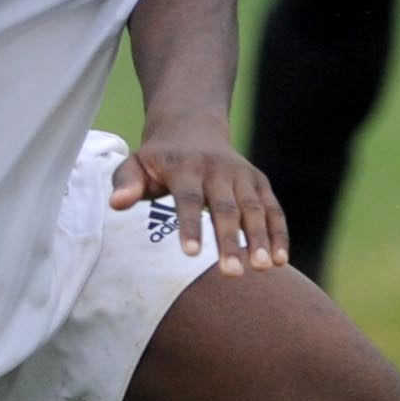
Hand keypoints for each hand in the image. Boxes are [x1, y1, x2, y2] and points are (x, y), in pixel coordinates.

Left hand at [111, 124, 287, 273]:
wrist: (192, 127)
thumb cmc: (158, 159)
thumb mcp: (135, 163)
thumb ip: (126, 182)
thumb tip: (118, 203)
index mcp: (185, 165)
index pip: (188, 198)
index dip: (190, 225)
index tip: (191, 255)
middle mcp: (218, 168)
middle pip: (226, 208)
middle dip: (230, 240)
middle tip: (232, 273)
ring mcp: (242, 175)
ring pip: (255, 209)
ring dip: (260, 238)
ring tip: (263, 268)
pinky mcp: (259, 182)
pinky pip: (273, 209)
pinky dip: (279, 233)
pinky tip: (282, 261)